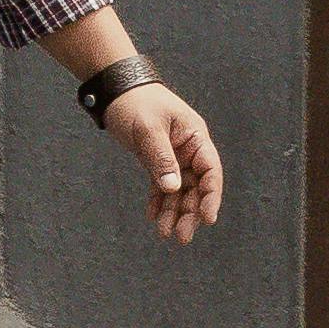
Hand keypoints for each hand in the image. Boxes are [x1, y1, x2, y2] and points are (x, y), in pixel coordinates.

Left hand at [105, 85, 224, 244]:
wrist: (116, 90)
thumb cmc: (136, 103)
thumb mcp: (149, 130)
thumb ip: (162, 158)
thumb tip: (173, 188)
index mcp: (195, 137)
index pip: (210, 170)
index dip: (211, 195)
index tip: (207, 218)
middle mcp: (188, 149)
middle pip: (196, 186)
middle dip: (191, 212)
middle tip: (182, 237)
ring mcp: (173, 156)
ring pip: (179, 190)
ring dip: (174, 211)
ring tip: (165, 233)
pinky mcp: (157, 161)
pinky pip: (161, 186)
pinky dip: (158, 201)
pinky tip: (153, 217)